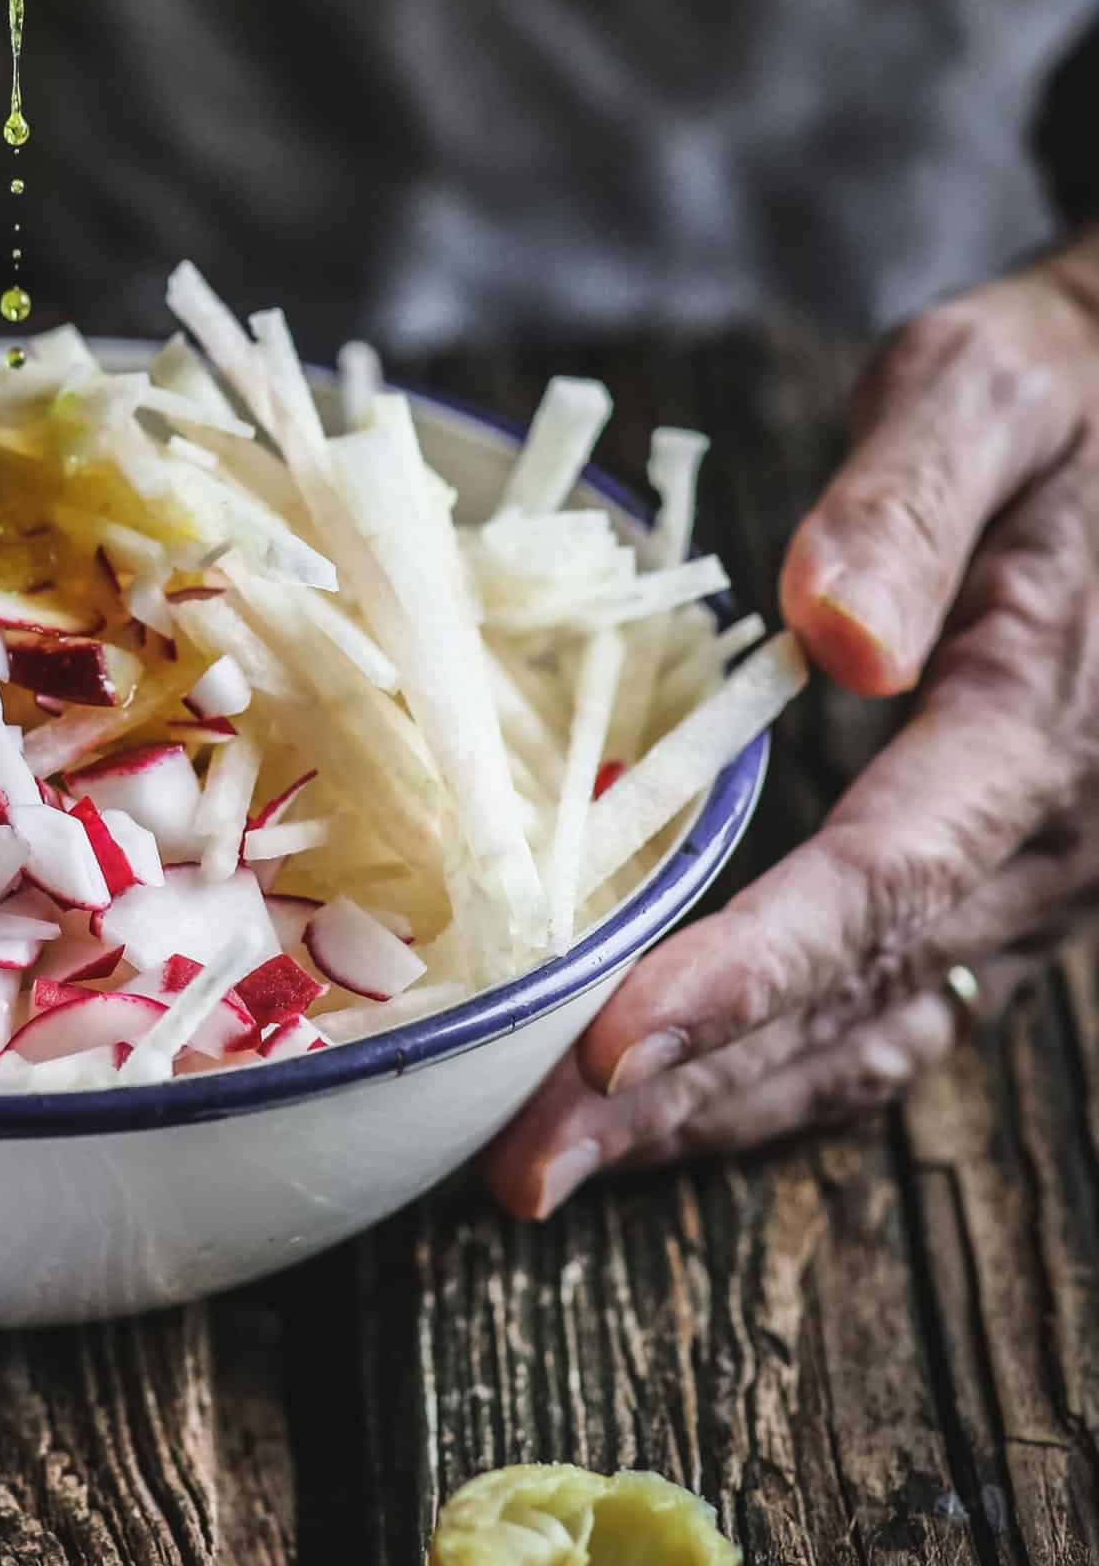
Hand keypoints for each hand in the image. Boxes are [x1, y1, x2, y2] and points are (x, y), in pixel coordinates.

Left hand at [486, 233, 1098, 1217]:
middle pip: (843, 997)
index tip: (607, 1040)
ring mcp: (1026, 892)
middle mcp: (1045, 849)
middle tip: (519, 1169)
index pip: (876, 881)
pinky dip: (767, 1080)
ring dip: (706, 1114)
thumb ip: (911, 506)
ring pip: (858, 1037)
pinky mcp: (990, 895)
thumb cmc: (1052, 394)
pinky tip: (662, 1118)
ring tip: (552, 1171)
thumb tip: (836, 636)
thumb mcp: (983, 394)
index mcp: (1040, 736)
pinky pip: (881, 1019)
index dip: (742, 973)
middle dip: (678, 1091)